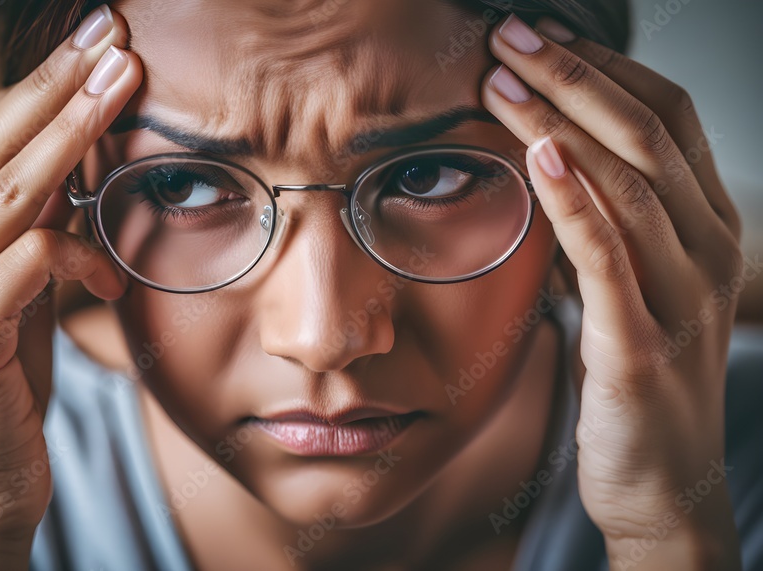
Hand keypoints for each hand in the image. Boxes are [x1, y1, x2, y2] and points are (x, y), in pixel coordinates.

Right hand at [0, 7, 139, 569]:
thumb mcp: (9, 298)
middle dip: (50, 88)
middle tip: (107, 40)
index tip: (81, 55)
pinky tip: (112, 276)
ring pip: (0, 193)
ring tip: (122, 86)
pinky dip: (81, 256)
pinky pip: (27, 263)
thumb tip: (71, 166)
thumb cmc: (1, 390)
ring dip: (70, 134)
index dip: (17, 93)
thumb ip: (22, 236)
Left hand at [481, 14, 742, 570]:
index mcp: (710, 231)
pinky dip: (573, 199)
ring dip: (559, 119)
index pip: (668, 120)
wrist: (664, 485)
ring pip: (628, 183)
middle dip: (574, 75)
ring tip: (501, 79)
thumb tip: (547, 162)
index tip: (540, 37)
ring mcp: (683, 300)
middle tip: (510, 35)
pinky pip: (608, 258)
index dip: (605, 68)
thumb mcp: (631, 289)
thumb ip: (605, 229)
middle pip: (648, 134)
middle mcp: (710, 254)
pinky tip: (537, 154)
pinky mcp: (641, 348)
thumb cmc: (637, 382)